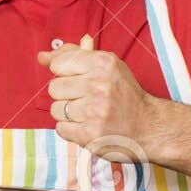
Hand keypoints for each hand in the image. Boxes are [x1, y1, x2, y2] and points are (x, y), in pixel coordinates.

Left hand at [40, 35, 156, 150]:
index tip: (77, 79)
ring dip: (68, 114)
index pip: (59, 63)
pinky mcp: (90, 134)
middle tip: (86, 99)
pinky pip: (61, 129)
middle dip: (66, 94)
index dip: (64, 73)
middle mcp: (99, 85)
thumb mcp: (107, 66)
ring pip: (56, 109)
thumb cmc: (125, 95)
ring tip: (88, 114)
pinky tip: (88, 126)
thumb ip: (75, 56)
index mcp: (103, 63)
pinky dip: (71, 129)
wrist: (148, 127)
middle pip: (54, 87)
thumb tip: (43, 56)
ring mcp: (94, 111)